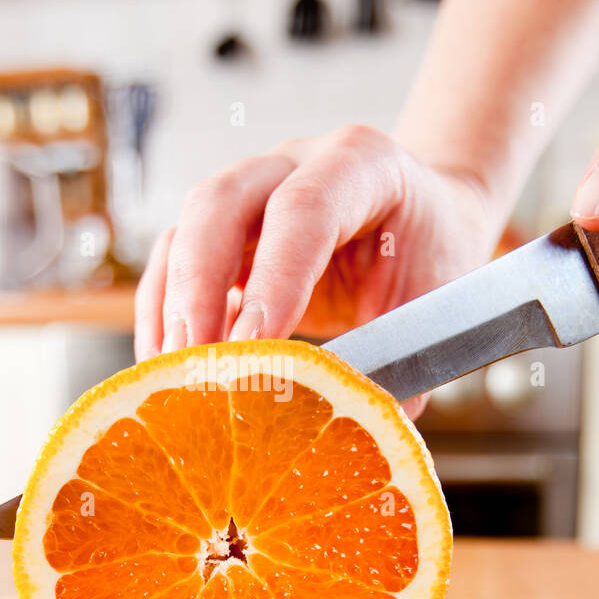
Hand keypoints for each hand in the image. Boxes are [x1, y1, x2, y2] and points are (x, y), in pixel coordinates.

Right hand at [134, 124, 501, 417]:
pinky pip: (174, 261)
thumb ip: (397, 364)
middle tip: (191, 368)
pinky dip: (163, 315)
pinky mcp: (222, 229)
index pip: (305, 209)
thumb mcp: (434, 303)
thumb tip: (347, 435)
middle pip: (220, 203)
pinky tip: (167, 372)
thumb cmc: (431, 255)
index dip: (273, 278)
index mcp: (361, 164)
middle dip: (197, 289)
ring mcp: (250, 190)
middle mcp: (295, 163)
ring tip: (168, 382)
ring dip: (170, 308)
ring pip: (184, 230)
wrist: (425, 215)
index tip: (251, 349)